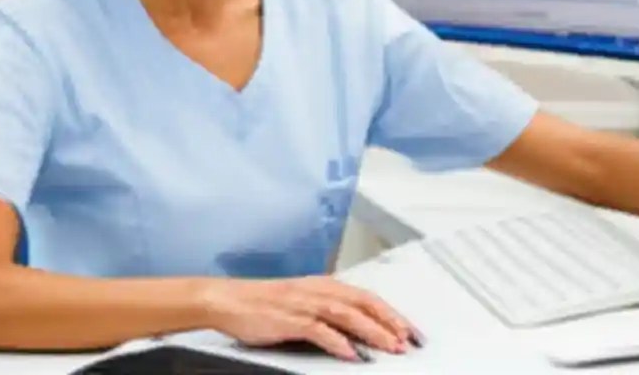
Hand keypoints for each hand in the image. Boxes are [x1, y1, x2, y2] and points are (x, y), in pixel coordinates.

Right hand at [201, 276, 418, 361]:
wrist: (229, 300)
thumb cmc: (263, 303)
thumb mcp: (303, 301)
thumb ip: (329, 312)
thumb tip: (357, 329)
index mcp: (324, 285)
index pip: (367, 297)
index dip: (391, 313)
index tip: (409, 329)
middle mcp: (318, 291)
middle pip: (363, 303)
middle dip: (390, 322)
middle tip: (408, 339)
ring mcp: (304, 304)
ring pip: (347, 315)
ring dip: (372, 331)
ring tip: (389, 347)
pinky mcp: (289, 319)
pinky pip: (319, 330)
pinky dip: (337, 341)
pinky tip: (351, 353)